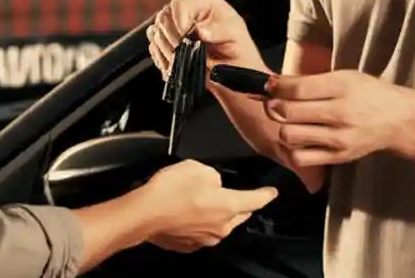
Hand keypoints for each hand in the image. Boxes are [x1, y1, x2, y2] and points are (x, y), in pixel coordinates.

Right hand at [138, 160, 277, 251]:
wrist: (143, 214)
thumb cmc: (170, 190)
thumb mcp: (198, 168)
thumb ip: (214, 176)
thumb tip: (214, 184)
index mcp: (229, 206)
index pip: (256, 200)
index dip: (266, 194)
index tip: (272, 193)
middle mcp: (221, 227)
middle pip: (239, 214)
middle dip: (239, 204)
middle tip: (233, 194)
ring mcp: (205, 239)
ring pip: (220, 224)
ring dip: (215, 214)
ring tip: (199, 200)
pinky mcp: (189, 245)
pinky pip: (201, 232)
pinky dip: (198, 223)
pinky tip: (185, 212)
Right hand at [147, 0, 264, 80]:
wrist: (230, 69)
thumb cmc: (236, 47)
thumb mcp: (236, 36)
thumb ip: (220, 31)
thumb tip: (201, 30)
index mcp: (201, 0)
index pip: (179, 5)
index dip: (179, 23)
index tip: (186, 41)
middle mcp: (183, 9)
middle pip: (163, 19)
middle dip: (172, 42)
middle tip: (184, 57)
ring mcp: (172, 25)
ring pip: (155, 34)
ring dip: (168, 53)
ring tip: (184, 65)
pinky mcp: (164, 41)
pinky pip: (154, 48)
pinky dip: (163, 60)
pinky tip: (177, 68)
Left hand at [264, 70, 410, 166]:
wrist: (399, 121)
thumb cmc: (370, 94)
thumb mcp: (345, 77)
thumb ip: (311, 81)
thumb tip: (275, 83)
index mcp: (342, 87)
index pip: (298, 88)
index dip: (276, 86)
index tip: (269, 85)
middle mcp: (340, 113)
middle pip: (288, 112)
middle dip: (273, 106)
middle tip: (274, 102)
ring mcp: (339, 139)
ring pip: (290, 136)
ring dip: (282, 127)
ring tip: (288, 121)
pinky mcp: (338, 157)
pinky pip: (301, 157)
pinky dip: (292, 148)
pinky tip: (298, 139)